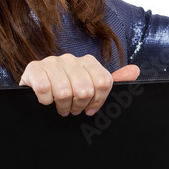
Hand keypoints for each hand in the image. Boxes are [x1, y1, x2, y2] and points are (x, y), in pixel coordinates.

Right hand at [19, 54, 139, 115]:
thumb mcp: (91, 86)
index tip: (90, 109)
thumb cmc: (67, 89)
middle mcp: (70, 59)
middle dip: (79, 106)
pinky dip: (46, 102)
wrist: (36, 88)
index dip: (98, 101)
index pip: (103, 83)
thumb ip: (112, 81)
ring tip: (60, 107)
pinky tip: (46, 100)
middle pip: (85, 90)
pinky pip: (45, 91)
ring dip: (62, 106)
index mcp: (88, 62)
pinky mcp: (34, 69)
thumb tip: (135, 71)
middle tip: (73, 109)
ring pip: (64, 93)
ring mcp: (51, 62)